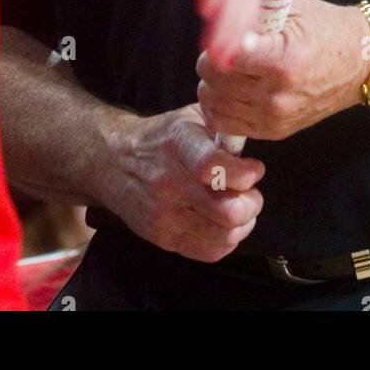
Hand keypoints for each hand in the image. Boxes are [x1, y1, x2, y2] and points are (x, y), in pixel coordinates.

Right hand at [100, 104, 265, 263]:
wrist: (114, 162)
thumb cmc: (161, 138)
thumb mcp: (190, 117)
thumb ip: (222, 125)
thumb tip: (255, 136)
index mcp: (179, 144)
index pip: (214, 167)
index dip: (244, 173)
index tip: (254, 169)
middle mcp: (169, 182)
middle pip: (227, 211)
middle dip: (252, 202)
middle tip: (251, 193)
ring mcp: (164, 214)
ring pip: (223, 236)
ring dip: (243, 224)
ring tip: (240, 208)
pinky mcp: (163, 237)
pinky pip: (209, 252)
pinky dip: (227, 241)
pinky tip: (224, 224)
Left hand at [196, 0, 369, 140]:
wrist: (359, 61)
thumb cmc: (324, 27)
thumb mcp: (291, 6)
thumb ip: (252, 8)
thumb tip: (216, 8)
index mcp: (284, 60)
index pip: (225, 56)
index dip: (217, 40)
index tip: (223, 31)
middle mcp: (279, 95)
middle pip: (214, 80)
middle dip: (211, 58)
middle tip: (224, 46)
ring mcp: (277, 117)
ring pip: (214, 102)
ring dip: (212, 83)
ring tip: (229, 67)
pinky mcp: (275, 131)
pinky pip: (225, 124)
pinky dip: (219, 106)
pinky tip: (230, 89)